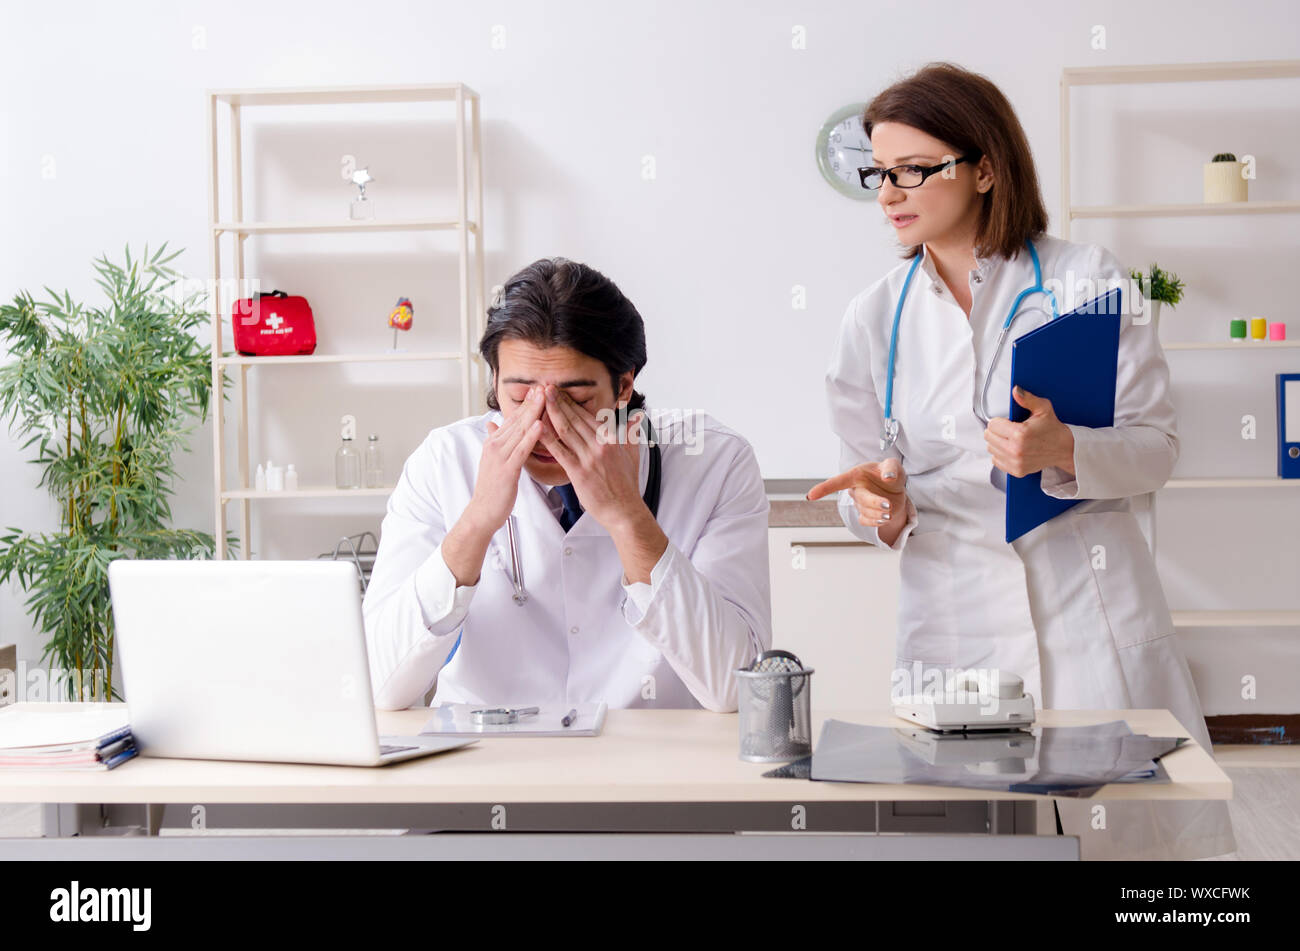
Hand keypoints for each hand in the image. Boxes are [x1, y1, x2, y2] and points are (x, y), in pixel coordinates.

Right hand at [466, 384, 545, 531]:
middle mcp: (495, 445)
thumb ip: (496, 441)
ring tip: (545, 397)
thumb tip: (492, 424)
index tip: (539, 388)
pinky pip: (521, 450)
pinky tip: (539, 425)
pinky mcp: (506, 469)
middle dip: (532, 402)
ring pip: (519, 430)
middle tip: (545, 385)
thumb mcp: (493, 460)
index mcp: (494, 442)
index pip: (513, 418)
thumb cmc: (492, 488)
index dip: (527, 403)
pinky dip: (530, 436)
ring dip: (533, 412)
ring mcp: (500, 456)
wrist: (483, 511)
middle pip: (517, 419)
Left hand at [538, 384, 645, 530]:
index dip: (572, 402)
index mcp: (611, 439)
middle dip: (559, 401)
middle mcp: (600, 445)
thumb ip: (630, 433)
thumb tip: (635, 417)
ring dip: (552, 412)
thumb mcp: (632, 453)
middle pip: (575, 418)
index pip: (587, 416)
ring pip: (566, 430)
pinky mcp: (579, 472)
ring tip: (541, 398)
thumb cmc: (627, 485)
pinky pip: (560, 451)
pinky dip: (548, 438)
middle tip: (545, 387)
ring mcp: (589, 458)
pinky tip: (536, 428)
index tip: (561, 392)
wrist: (625, 510)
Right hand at [806, 458, 907, 528]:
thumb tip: (888, 477)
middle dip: (874, 503)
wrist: (894, 490)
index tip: (811, 496)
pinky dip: (876, 521)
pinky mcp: (864, 514)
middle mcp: (855, 489)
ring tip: (890, 512)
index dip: (824, 488)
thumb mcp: (892, 465)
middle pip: (860, 498)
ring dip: (879, 513)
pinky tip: (884, 518)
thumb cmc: (889, 474)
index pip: (838, 481)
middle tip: (888, 505)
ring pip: (865, 511)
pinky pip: (865, 521)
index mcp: (856, 474)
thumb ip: (891, 468)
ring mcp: (859, 503)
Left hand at [984, 386, 1074, 477]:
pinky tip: (1012, 449)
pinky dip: (1001, 454)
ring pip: (991, 449)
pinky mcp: (1016, 471)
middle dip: (997, 431)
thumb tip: (1016, 391)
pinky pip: (996, 461)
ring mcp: (1016, 462)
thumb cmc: (1052, 429)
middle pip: (989, 437)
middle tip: (1009, 430)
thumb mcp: (1043, 409)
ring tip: (1012, 439)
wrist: (1064, 449)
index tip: (1008, 422)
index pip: (992, 425)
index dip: (999, 421)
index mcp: (1020, 433)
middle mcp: (1016, 450)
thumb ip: (1027, 399)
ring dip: (998, 443)